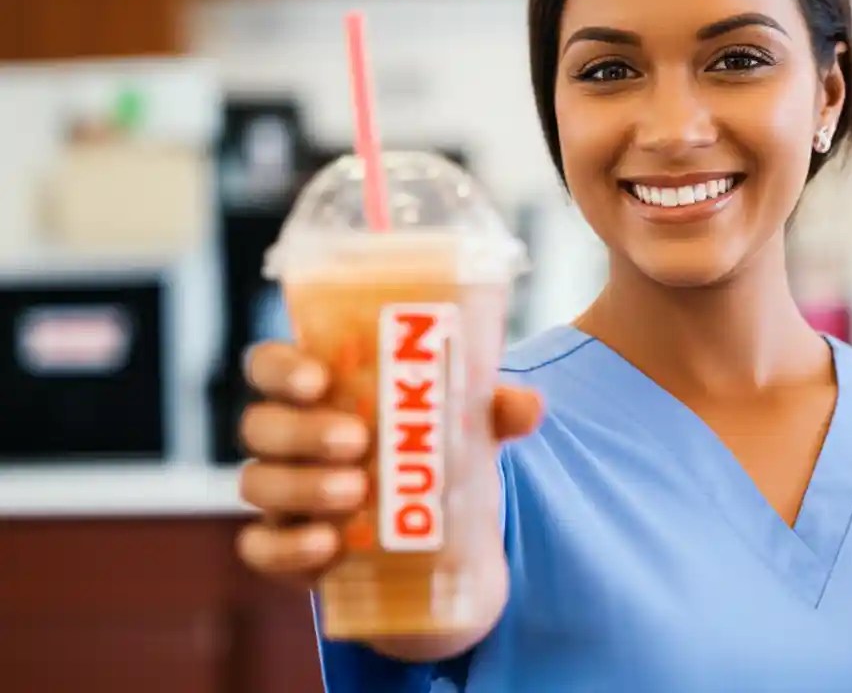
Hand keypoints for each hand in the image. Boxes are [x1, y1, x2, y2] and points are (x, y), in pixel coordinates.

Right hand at [235, 341, 542, 587]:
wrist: (432, 529)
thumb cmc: (430, 449)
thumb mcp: (464, 424)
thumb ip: (493, 408)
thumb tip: (530, 407)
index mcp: (314, 392)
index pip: (268, 365)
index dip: (281, 368)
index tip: (319, 379)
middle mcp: (285, 439)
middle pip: (259, 426)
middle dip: (301, 431)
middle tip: (356, 439)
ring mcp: (280, 494)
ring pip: (259, 484)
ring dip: (302, 486)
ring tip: (355, 491)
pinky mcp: (285, 547)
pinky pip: (261, 549)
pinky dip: (288, 548)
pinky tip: (327, 545)